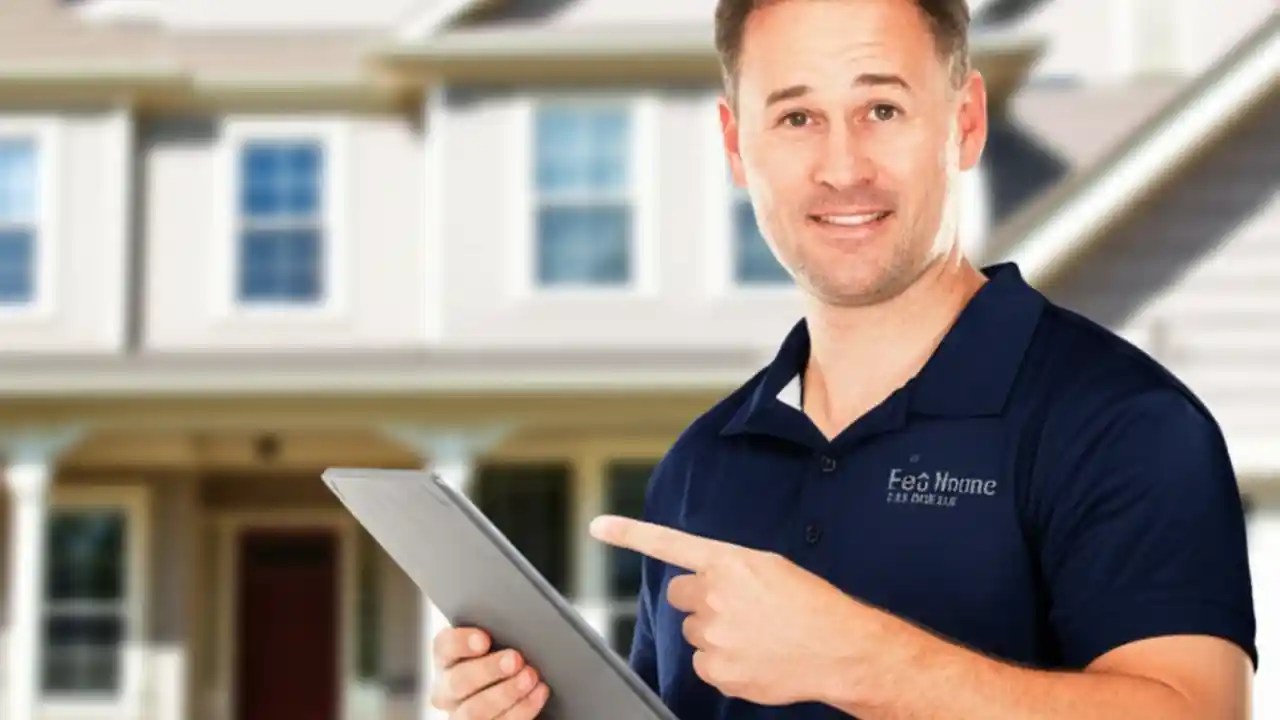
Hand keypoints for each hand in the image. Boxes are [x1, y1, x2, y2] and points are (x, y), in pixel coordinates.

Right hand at [429, 627, 550, 718]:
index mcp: (447, 659)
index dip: (461, 643)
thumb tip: (519, 622)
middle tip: (515, 659)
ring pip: (474, 711)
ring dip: (506, 693)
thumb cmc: (505, 657)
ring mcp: (461, 714)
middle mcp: (447, 689)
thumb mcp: (498, 641)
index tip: (484, 639)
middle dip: (489, 669)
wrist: (513, 687)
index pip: (444, 646)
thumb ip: (500, 633)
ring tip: (530, 677)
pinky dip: (522, 709)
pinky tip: (538, 693)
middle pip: (458, 681)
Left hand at [590, 515, 881, 705]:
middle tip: (737, 608)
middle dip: (700, 600)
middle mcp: (714, 595)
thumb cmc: (812, 604)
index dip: (629, 534)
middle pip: (681, 595)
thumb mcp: (772, 568)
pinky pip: (704, 663)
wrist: (839, 648)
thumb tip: (708, 582)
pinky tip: (753, 656)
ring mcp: (713, 634)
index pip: (669, 544)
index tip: (597, 526)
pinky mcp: (717, 669)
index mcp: (728, 562)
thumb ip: (732, 570)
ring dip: (714, 632)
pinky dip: (723, 663)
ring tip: (756, 634)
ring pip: (693, 631)